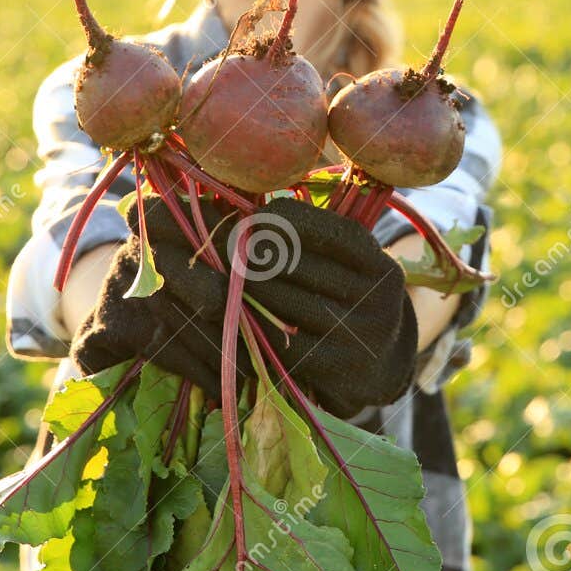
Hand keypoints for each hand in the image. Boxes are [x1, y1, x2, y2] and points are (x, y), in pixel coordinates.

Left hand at [71, 194, 417, 419]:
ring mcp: (359, 334)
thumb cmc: (344, 297)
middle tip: (186, 240)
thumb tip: (232, 200)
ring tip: (187, 276)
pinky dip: (241, 331)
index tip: (236, 217)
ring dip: (228, 291)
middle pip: (290, 266)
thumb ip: (299, 237)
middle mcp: (373, 293)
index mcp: (371, 256)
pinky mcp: (338, 371)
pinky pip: (277, 347)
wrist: (384, 363)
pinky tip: (213, 319)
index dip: (273, 221)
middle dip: (235, 253)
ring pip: (277, 305)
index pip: (319, 228)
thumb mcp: (338, 262)